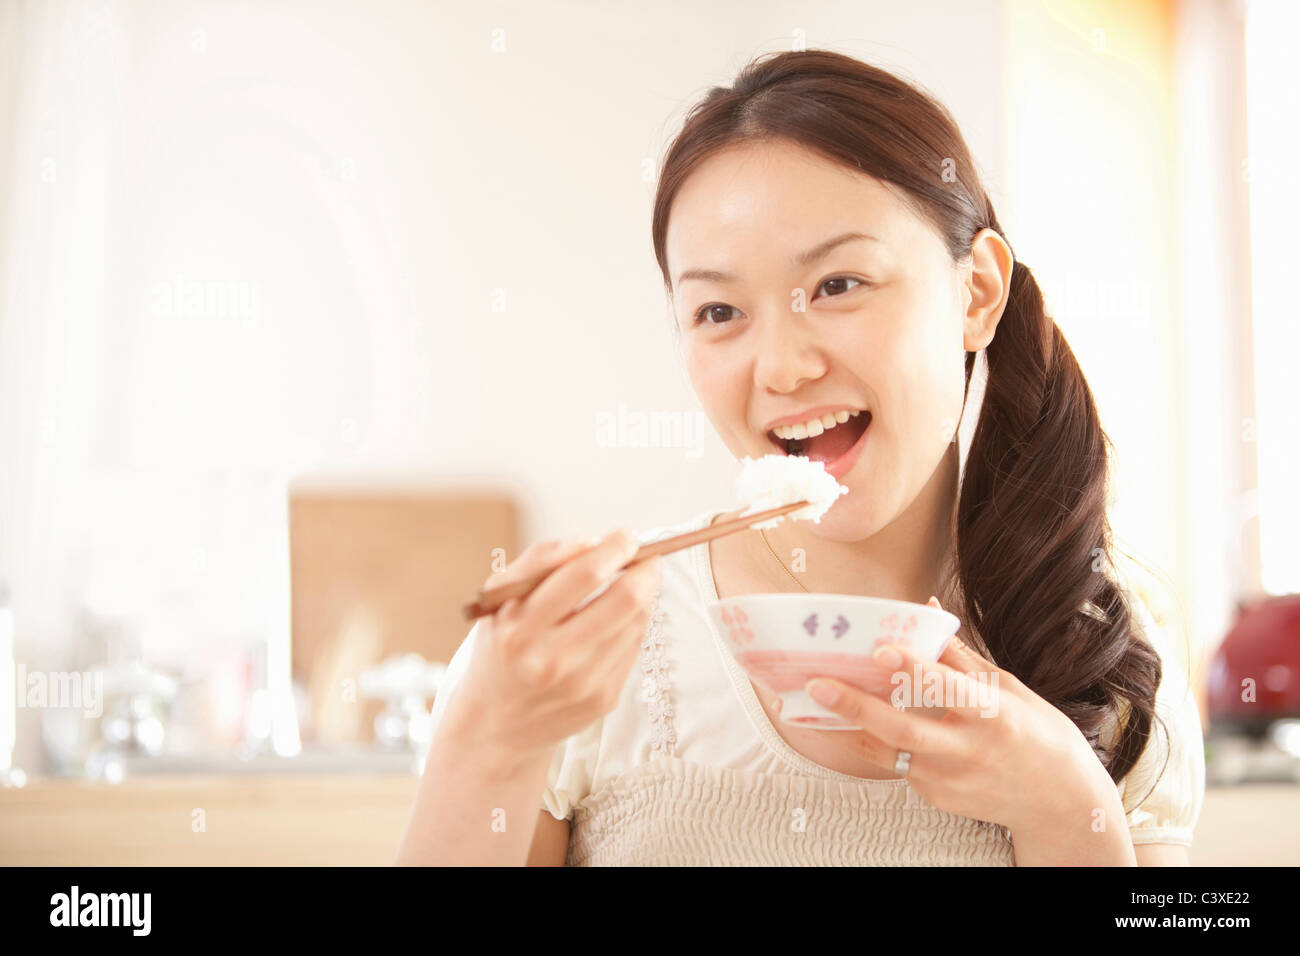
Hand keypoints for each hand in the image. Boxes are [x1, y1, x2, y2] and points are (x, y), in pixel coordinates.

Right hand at [451, 528, 661, 757]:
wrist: (495, 725)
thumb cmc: (500, 649)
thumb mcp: (500, 601)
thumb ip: (539, 561)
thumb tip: (590, 541)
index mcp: (520, 628)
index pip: (583, 575)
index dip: (615, 548)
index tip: (626, 534)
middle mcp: (551, 660)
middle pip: (624, 600)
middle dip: (645, 569)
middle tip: (648, 556)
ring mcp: (582, 684)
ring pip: (635, 623)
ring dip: (643, 595)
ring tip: (634, 584)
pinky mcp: (602, 700)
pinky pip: (633, 648)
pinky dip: (633, 625)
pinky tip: (620, 619)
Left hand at [799, 597, 1113, 833]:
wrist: (1059, 802)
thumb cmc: (1035, 733)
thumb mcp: (1007, 689)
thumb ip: (959, 655)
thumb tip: (928, 610)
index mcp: (993, 715)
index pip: (948, 688)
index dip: (913, 669)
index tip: (880, 650)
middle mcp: (969, 751)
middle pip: (903, 730)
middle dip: (856, 706)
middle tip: (818, 685)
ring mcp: (949, 780)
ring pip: (887, 751)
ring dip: (849, 726)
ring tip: (815, 701)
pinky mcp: (936, 798)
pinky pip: (898, 765)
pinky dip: (879, 742)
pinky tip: (859, 721)